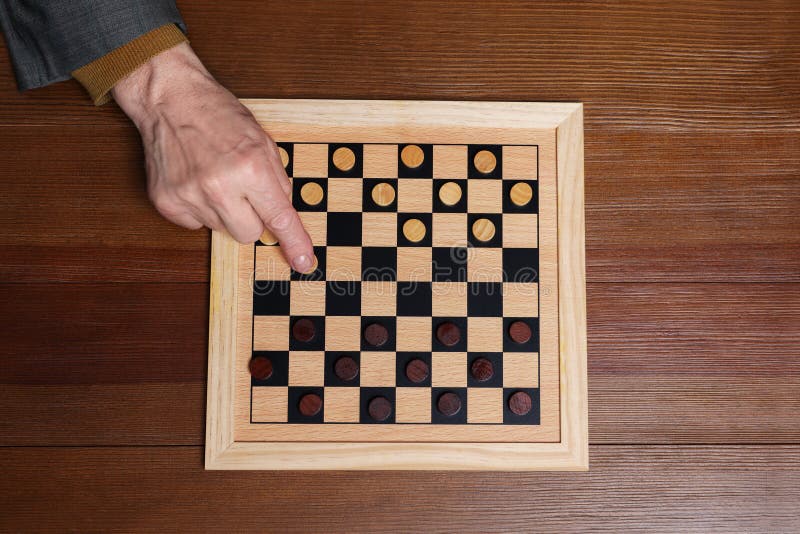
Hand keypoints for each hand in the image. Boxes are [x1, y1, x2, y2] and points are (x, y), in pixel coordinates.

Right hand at [111, 42, 314, 272]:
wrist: (170, 99)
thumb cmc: (218, 115)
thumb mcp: (263, 142)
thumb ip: (277, 182)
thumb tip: (284, 217)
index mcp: (251, 168)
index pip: (279, 218)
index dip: (294, 243)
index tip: (303, 262)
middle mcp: (220, 187)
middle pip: (249, 235)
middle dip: (251, 218)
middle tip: (242, 191)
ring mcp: (190, 196)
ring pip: (221, 230)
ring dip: (224, 211)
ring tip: (214, 177)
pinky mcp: (166, 202)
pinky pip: (194, 225)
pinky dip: (199, 209)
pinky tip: (195, 180)